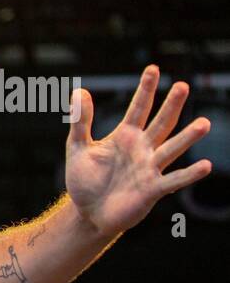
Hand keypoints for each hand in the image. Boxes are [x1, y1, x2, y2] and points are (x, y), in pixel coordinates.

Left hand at [65, 65, 213, 235]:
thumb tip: (81, 91)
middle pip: (161, 123)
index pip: (138, 108)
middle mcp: (142, 149)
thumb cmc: (84, 181)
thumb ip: (80, 122)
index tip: (153, 69)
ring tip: (204, 124)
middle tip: (183, 86)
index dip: (145, 90)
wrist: (87, 213)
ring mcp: (149, 168)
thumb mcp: (77, 148)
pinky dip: (189, 175)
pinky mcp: (152, 190)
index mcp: (125, 136)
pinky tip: (205, 166)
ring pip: (172, 149)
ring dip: (187, 137)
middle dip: (171, 106)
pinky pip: (173, 180)